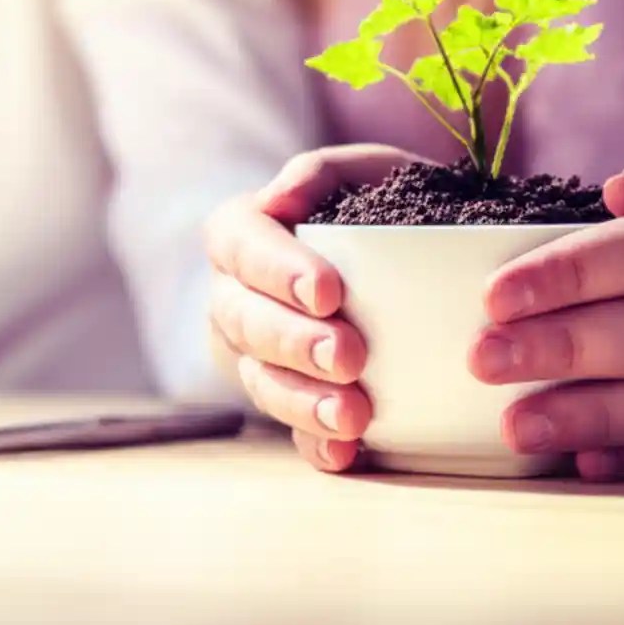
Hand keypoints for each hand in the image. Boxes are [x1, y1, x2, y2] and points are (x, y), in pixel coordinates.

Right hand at [205, 145, 418, 470]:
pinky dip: (316, 445)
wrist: (390, 263)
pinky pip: (289, 431)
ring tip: (354, 415)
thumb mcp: (358, 173)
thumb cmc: (370, 208)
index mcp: (239, 235)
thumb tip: (279, 197)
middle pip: (246, 323)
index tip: (328, 290)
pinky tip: (346, 452)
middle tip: (349, 355)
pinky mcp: (285, 401)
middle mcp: (232, 299)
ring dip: (304, 401)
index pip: (241, 247)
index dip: (277, 271)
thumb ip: (320, 173)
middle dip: (294, 343)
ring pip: (261, 383)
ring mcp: (253, 357)